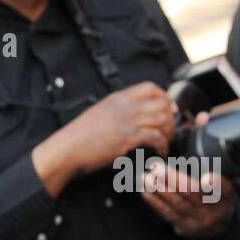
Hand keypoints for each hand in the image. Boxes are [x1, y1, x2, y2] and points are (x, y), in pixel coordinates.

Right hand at [49, 81, 177, 173]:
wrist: (67, 149)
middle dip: (172, 118)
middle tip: (170, 131)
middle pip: (161, 103)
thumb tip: (136, 113)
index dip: (165, 97)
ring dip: (169, 133)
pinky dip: (163, 145)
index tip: (170, 109)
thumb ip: (119, 109)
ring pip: (162, 119)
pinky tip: (160, 151)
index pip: (150, 87)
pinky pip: (156, 137)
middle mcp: (124, 106)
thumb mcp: (100, 113)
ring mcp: (126, 121)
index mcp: (117, 98)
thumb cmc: (81, 135)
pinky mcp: (127, 137)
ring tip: (166, 142)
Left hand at [138, 114, 234, 238]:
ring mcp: (199, 219)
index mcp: (225, 192)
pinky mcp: (185, 227)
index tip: (207, 177)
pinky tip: (145, 190)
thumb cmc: (215, 188)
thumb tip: (200, 117)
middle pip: (193, 193)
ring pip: (178, 203)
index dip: (215, 183)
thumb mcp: (220, 169)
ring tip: (146, 177)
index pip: (222, 187)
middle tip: (156, 168)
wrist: (218, 221)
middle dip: (173, 180)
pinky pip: (168, 213)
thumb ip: (207, 142)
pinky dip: (155, 201)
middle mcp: (214, 207)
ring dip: (160, 189)